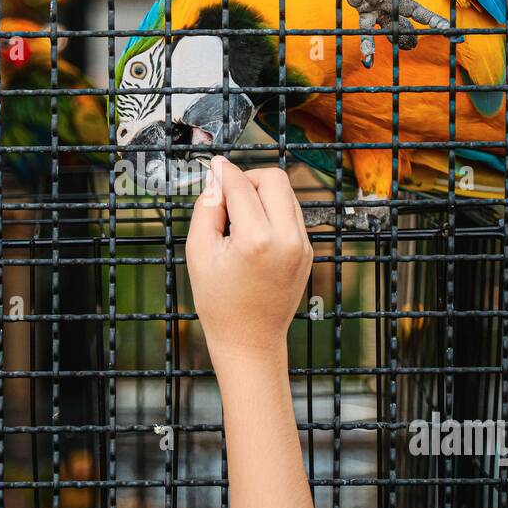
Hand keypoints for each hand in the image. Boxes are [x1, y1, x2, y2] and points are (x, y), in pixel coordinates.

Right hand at [185, 159, 312, 370]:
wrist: (249, 340)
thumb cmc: (219, 301)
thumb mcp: (198, 252)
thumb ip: (206, 209)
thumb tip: (216, 178)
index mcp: (257, 239)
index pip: (241, 185)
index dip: (223, 172)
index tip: (213, 166)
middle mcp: (287, 239)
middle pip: (274, 178)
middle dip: (248, 178)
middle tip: (228, 195)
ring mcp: (303, 245)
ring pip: (286, 193)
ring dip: (262, 194)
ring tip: (239, 219)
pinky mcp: (308, 251)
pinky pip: (292, 215)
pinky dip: (272, 213)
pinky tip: (252, 234)